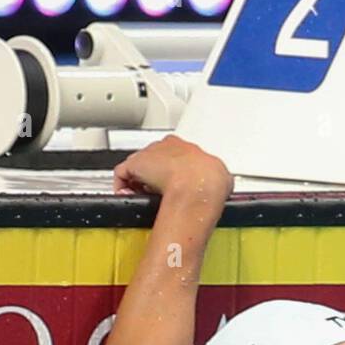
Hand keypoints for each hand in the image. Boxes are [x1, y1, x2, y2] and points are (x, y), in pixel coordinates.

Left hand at [113, 135, 233, 204]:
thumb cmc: (210, 182)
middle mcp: (169, 146)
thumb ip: (216, 179)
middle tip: (157, 193)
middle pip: (155, 158)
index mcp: (189, 148)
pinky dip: (122, 187)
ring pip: (140, 166)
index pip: (176, 155)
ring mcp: (151, 154)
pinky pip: (123, 174)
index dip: (173, 170)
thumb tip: (221, 188)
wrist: (199, 184)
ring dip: (139, 181)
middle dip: (155, 174)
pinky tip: (128, 197)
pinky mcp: (135, 164)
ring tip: (143, 197)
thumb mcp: (221, 178)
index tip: (174, 184)